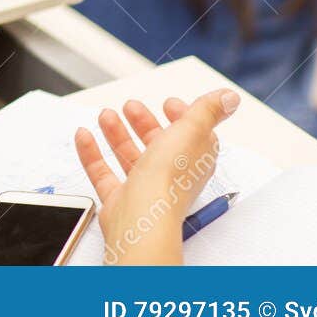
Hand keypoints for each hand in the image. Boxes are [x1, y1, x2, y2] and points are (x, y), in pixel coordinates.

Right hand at [74, 89, 239, 265]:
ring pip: (131, 157)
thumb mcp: (192, 131)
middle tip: (131, 107)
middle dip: (144, 123)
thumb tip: (230, 98)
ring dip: (118, 134)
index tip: (169, 103)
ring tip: (107, 116)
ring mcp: (145, 188)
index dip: (182, 117)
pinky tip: (85, 136)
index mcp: (192, 159)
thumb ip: (208, 111)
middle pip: (159, 145)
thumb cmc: (169, 180)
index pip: (192, 136)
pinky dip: (92, 153)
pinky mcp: (121, 199)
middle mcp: (171, 175)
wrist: (142, 218)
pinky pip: (104, 173)